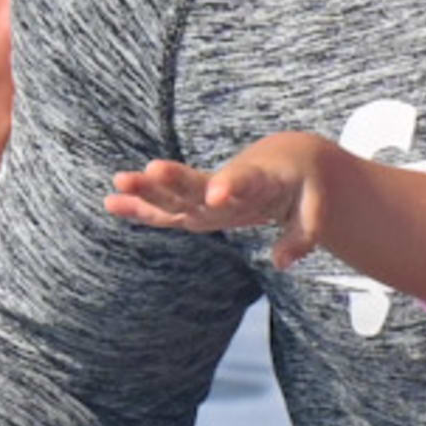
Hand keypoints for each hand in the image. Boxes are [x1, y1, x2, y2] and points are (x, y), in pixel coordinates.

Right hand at [105, 135, 334, 260]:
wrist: (288, 161)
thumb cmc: (303, 188)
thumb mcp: (314, 211)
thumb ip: (302, 237)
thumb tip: (280, 264)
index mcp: (260, 180)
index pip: (244, 182)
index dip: (231, 186)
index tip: (217, 192)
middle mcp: (227, 185)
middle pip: (198, 184)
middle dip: (174, 181)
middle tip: (149, 169)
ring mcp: (208, 196)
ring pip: (176, 195)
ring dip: (148, 190)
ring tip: (118, 182)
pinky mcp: (197, 207)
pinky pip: (167, 211)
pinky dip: (142, 207)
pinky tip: (112, 202)